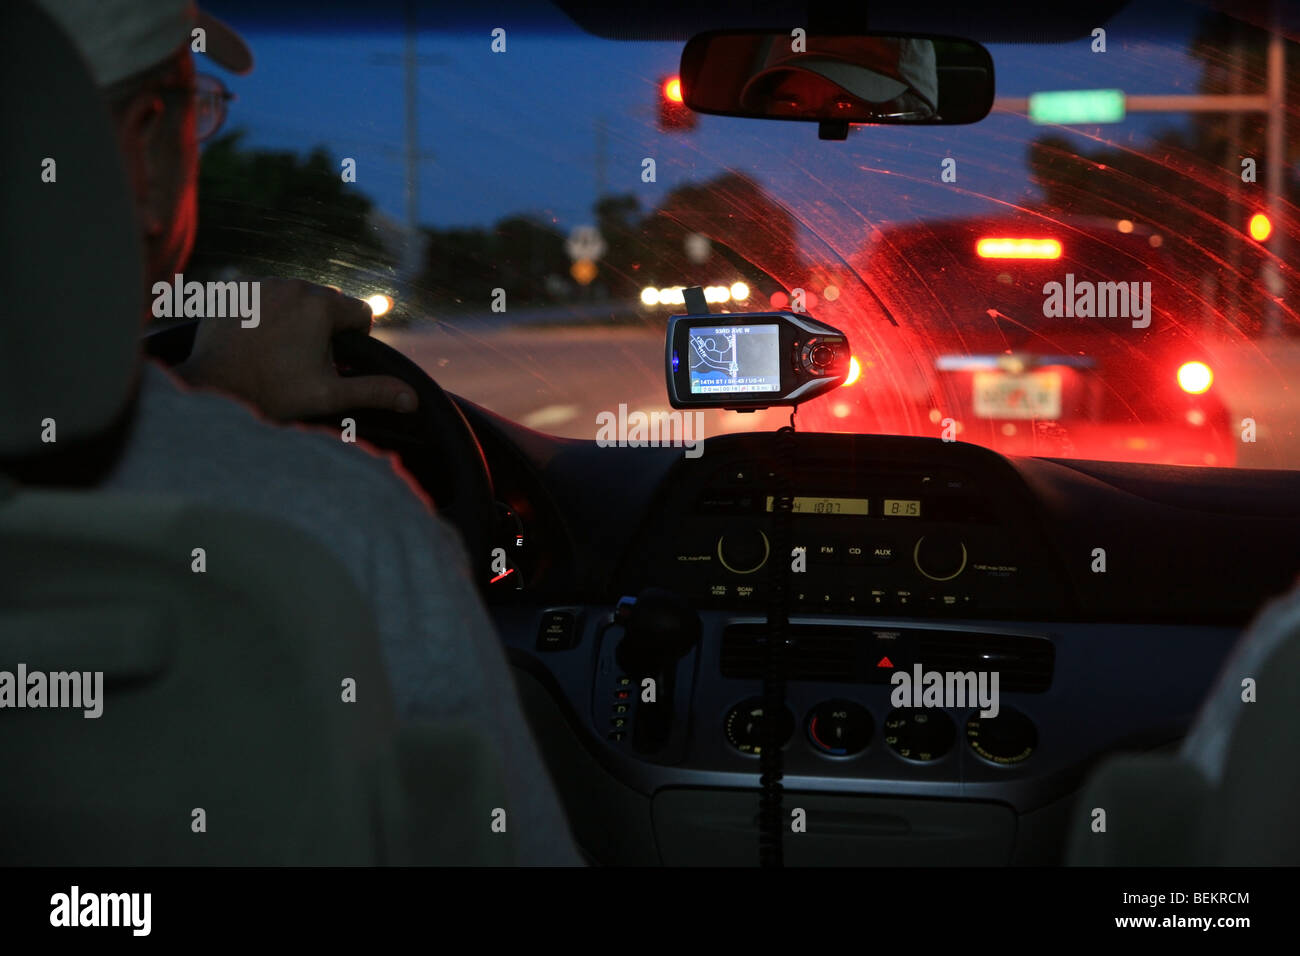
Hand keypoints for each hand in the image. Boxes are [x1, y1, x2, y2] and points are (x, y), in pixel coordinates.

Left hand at [174, 277, 417, 420]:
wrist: (213, 387)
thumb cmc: (273, 392)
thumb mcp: (329, 395)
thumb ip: (374, 391)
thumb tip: (413, 398)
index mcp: (321, 305)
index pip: (360, 313)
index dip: (355, 341)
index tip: (332, 363)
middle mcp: (293, 284)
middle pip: (328, 303)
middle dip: (324, 328)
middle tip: (303, 362)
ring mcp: (261, 283)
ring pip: (295, 297)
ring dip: (295, 318)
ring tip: (277, 352)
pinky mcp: (235, 288)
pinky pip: (264, 295)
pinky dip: (265, 314)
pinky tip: (254, 341)